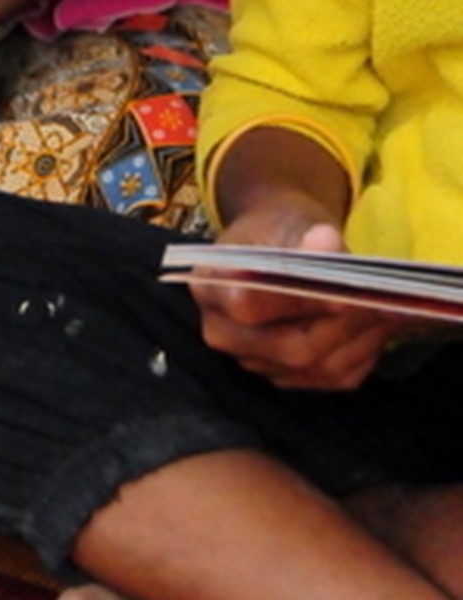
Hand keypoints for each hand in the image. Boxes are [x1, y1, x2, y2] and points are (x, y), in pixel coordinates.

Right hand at [193, 207, 395, 390]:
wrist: (276, 245)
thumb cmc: (278, 230)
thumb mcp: (289, 220)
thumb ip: (306, 234)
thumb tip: (326, 243)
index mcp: (209, 286)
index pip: (248, 306)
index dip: (298, 304)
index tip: (343, 294)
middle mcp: (222, 332)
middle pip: (289, 348)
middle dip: (341, 327)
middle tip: (381, 303)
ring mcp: (253, 361)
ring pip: (315, 369)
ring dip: (359, 341)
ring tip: (389, 310)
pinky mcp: (285, 378)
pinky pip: (331, 379)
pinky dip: (362, 354)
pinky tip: (378, 326)